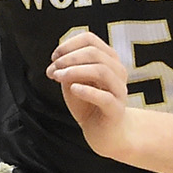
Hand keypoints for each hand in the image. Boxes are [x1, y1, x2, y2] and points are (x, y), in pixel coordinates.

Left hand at [47, 30, 131, 155]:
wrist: (105, 133)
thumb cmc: (89, 104)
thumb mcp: (74, 82)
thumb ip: (67, 71)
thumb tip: (54, 66)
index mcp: (108, 59)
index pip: (90, 39)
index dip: (69, 44)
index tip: (54, 57)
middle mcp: (118, 71)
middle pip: (95, 53)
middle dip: (69, 58)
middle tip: (53, 69)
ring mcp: (119, 90)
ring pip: (101, 70)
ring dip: (75, 71)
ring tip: (58, 77)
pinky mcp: (116, 109)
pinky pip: (104, 97)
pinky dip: (87, 91)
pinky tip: (73, 89)